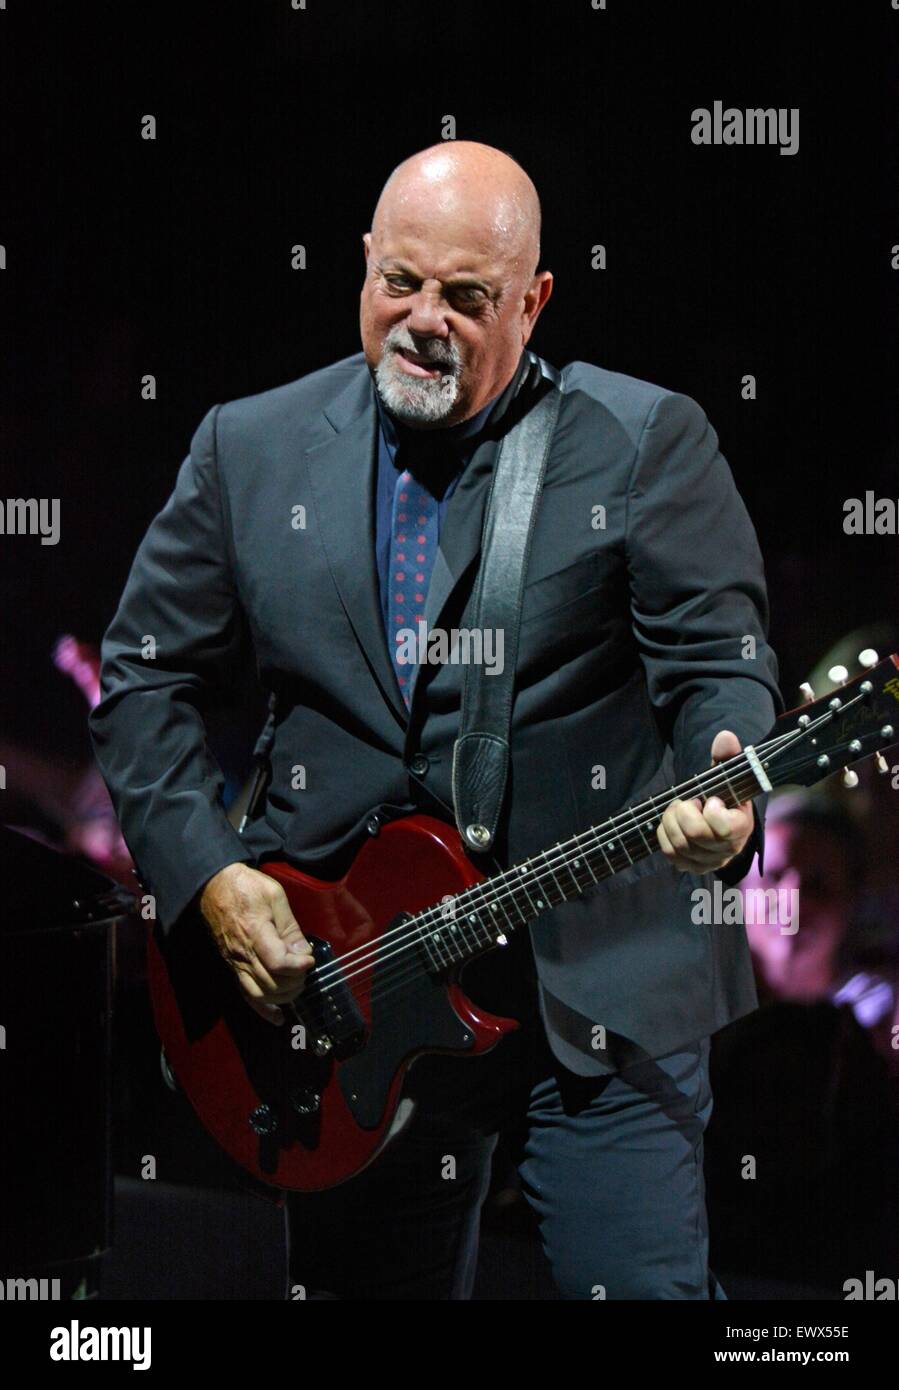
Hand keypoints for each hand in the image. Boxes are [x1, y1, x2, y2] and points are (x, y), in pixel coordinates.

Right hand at [198, 862, 314, 1025]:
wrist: (213, 886)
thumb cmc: (246, 886)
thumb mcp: (274, 896)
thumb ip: (290, 927)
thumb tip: (302, 952)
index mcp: (255, 932)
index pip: (278, 963)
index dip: (299, 965)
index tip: (309, 959)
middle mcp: (243, 954)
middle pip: (272, 983)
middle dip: (295, 981)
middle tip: (305, 969)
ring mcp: (235, 963)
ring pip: (260, 994)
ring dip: (283, 995)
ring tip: (297, 984)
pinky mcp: (232, 967)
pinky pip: (246, 995)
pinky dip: (263, 1010)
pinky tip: (278, 1017)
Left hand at [656, 730, 753, 873]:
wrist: (719, 818)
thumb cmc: (724, 795)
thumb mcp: (727, 775)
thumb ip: (727, 757)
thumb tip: (724, 737)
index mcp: (742, 828)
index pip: (723, 827)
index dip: (711, 809)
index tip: (711, 800)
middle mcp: (728, 850)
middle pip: (695, 833)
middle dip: (684, 811)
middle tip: (689, 801)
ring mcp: (709, 861)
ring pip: (679, 844)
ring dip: (671, 820)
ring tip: (680, 810)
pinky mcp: (691, 866)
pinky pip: (669, 852)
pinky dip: (665, 834)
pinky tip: (673, 823)